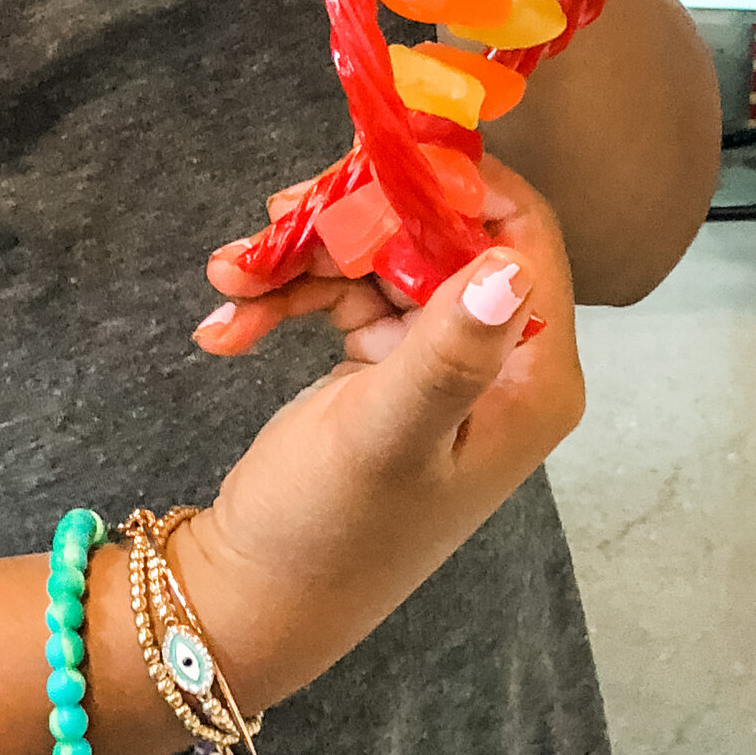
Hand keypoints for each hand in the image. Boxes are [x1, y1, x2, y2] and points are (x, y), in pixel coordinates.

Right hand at [178, 164, 584, 708]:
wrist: (246, 605)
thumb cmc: (327, 536)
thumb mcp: (386, 435)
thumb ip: (449, 351)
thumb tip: (511, 267)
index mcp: (532, 377)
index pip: (522, 234)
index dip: (455, 182)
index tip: (378, 150)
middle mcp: (499, 363)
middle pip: (438, 236)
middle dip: (351, 220)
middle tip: (277, 212)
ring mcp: (439, 365)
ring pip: (376, 260)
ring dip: (298, 259)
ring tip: (226, 271)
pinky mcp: (382, 370)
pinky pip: (338, 298)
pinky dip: (281, 299)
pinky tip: (223, 328)